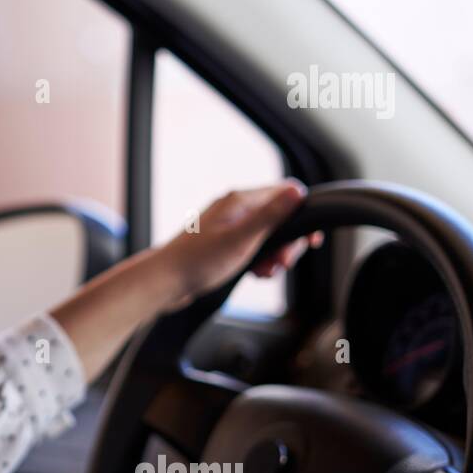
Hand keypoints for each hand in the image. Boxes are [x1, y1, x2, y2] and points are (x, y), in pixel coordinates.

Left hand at [157, 179, 322, 306]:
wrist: (164, 281)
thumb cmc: (198, 261)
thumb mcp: (241, 239)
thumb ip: (270, 216)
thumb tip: (298, 191)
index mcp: (239, 201)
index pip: (285, 193)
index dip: (302, 216)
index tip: (308, 241)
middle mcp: (235, 209)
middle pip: (279, 217)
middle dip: (287, 242)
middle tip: (281, 264)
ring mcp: (229, 225)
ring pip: (268, 235)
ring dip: (274, 255)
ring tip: (265, 272)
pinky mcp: (224, 242)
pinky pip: (253, 246)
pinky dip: (259, 260)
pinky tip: (254, 273)